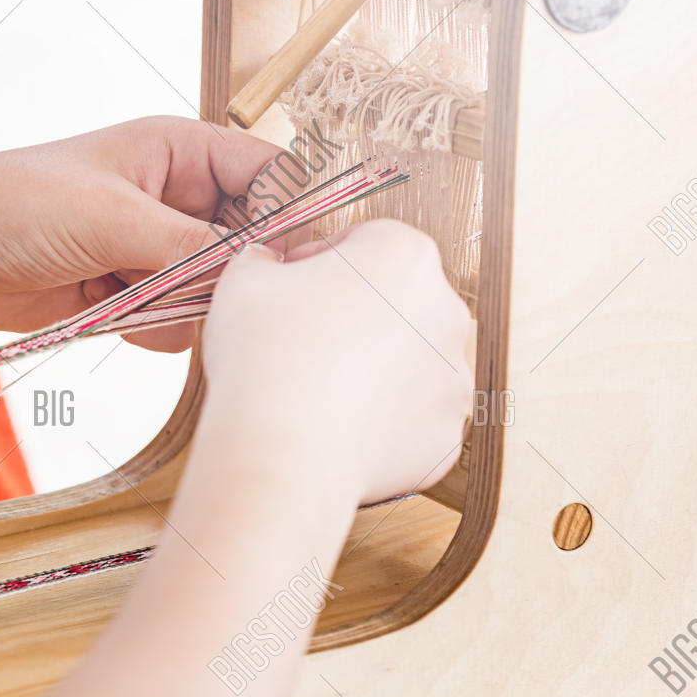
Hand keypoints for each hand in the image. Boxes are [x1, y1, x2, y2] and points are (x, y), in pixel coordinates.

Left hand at [0, 117, 280, 349]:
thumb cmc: (17, 205)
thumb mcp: (113, 217)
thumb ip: (193, 245)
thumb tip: (257, 271)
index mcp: (181, 150)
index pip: (270, 174)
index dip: (287, 215)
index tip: (278, 261)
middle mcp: (179, 197)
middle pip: (251, 242)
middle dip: (226, 275)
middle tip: (189, 288)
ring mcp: (157, 248)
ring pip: (216, 292)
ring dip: (183, 306)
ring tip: (128, 294)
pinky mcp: (135, 294)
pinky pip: (180, 322)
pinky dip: (155, 329)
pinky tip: (111, 313)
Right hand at [199, 220, 473, 503]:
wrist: (282, 455)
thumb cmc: (265, 356)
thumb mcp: (243, 279)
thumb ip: (263, 258)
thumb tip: (267, 263)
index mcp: (405, 255)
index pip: (366, 241)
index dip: (322, 262)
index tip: (292, 289)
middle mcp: (446, 311)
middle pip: (397, 301)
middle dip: (357, 314)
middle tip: (303, 340)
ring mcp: (452, 379)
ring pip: (408, 362)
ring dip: (373, 368)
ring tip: (319, 389)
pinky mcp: (444, 436)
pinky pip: (411, 420)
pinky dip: (381, 422)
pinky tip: (338, 426)